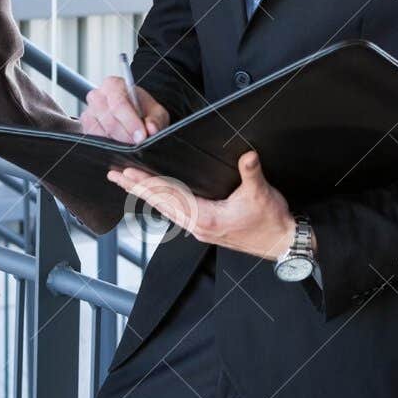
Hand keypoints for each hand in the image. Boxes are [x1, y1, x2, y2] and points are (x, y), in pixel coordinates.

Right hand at [82, 74, 169, 143]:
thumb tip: (151, 129)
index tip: (141, 136)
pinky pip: (91, 137)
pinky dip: (105, 144)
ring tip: (129, 145)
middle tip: (137, 143)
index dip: (130, 121)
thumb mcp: (156, 113)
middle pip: (107, 117)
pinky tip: (117, 146)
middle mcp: (98, 95)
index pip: (119, 102)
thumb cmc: (143, 111)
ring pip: (97, 128)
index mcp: (114, 85)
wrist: (135, 117)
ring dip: (114, 140)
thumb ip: (156, 120)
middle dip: (124, 134)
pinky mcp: (85, 126)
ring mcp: (89, 111)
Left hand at [106, 151, 293, 259]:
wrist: (283, 242)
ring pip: (165, 210)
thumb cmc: (272, 222)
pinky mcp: (206, 228)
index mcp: (206, 218)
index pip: (169, 197)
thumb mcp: (261, 193)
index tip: (129, 174)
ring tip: (128, 184)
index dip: (148, 184)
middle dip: (137, 189)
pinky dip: (162, 202)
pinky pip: (176, 213)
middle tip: (115, 176)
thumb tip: (246, 154)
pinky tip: (156, 197)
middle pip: (160, 204)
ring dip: (146, 196)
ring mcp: (201, 229)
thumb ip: (251, 172)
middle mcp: (198, 226)